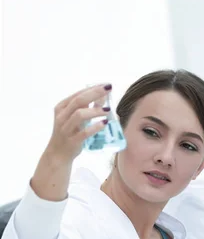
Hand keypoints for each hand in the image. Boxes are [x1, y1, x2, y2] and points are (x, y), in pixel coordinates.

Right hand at [30, 84, 111, 201]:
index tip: (106, 85)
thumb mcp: (77, 118)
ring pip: (79, 114)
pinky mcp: (71, 140)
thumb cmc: (70, 133)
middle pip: (79, 101)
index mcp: (62, 107)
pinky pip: (83, 133)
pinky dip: (95, 127)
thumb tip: (103, 96)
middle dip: (95, 93)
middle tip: (109, 89)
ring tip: (108, 110)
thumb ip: (88, 107)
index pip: (78, 94)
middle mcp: (62, 116)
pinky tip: (104, 124)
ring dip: (95, 111)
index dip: (93, 88)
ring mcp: (65, 128)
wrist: (58, 154)